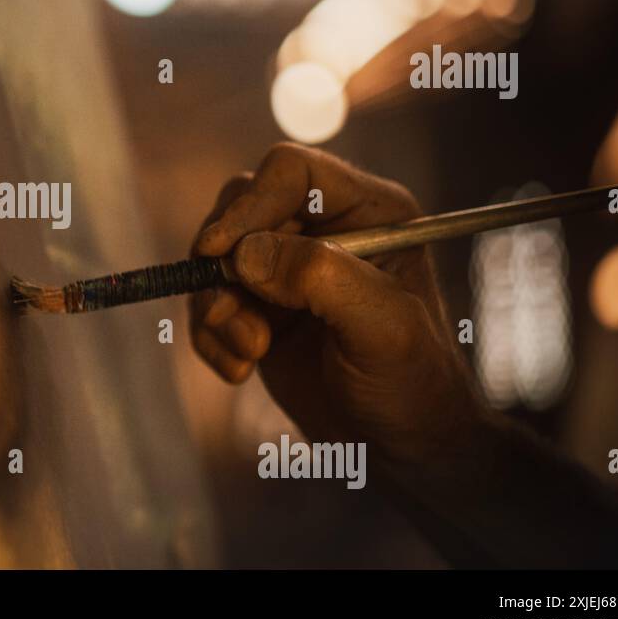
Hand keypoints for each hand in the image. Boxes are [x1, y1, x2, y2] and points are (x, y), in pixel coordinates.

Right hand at [189, 143, 484, 468]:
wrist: (397, 446)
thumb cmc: (411, 384)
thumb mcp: (381, 327)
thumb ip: (319, 278)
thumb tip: (245, 254)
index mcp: (368, 212)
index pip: (291, 172)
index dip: (250, 204)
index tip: (220, 251)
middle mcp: (321, 229)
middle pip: (239, 206)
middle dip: (225, 263)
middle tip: (235, 314)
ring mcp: (284, 269)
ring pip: (214, 257)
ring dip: (217, 308)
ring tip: (251, 352)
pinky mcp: (257, 308)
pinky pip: (206, 302)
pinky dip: (210, 338)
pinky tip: (240, 369)